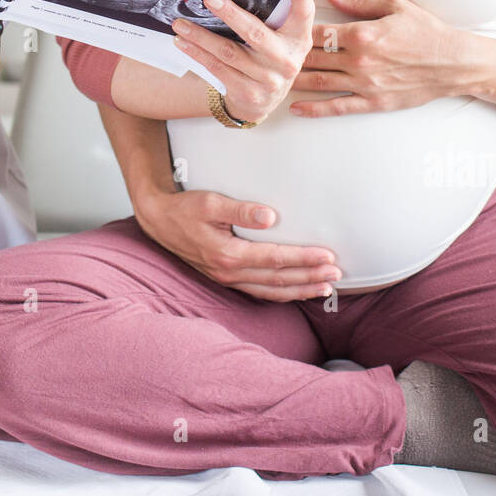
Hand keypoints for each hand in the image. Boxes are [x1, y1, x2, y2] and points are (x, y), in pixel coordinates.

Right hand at [133, 186, 341, 301]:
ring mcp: (227, 278)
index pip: (275, 259)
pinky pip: (259, 291)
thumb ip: (241, 209)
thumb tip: (271, 217)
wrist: (159, 220)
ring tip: (326, 287)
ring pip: (271, 290)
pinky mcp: (226, 278)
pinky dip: (282, 293)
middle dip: (310, 277)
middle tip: (337, 274)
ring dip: (300, 289)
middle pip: (278, 279)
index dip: (303, 258)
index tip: (327, 255)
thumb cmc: (184, 208)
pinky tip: (297, 291)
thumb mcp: (210, 202)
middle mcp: (228, 272)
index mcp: (227, 254)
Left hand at [171, 0, 315, 125]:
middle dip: (231, 14)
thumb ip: (278, 16)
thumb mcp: (283, 39)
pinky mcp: (248, 92)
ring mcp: (268, 79)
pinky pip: (218, 68)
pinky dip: (198, 54)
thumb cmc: (272, 59)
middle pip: (256, 34)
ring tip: (181, 23)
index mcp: (298, 39)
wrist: (266, 102)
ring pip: (229, 52)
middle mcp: (286, 60)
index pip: (304, 14)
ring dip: (201, 36)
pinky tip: (184, 43)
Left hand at [289, 0, 462, 116]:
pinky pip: (337, 106)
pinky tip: (296, 108)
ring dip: (294, 80)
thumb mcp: (396, 5)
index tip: (281, 27)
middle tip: (268, 54)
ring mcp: (365, 83)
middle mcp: (360, 59)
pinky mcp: (372, 102)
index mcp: (363, 33)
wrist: (454, 63)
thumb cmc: (427, 31)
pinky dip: (314, 108)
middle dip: (289, 55)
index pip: (319, 31)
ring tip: (274, 78)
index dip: (297, 29)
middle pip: (314, 57)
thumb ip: (360, 2)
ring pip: (319, 81)